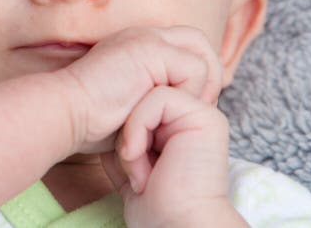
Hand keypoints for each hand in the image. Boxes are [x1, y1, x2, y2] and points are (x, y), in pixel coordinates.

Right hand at [54, 25, 223, 154]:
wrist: (66, 112)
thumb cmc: (88, 120)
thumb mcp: (128, 104)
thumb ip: (150, 98)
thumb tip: (174, 112)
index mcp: (134, 45)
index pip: (182, 46)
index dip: (195, 74)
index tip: (191, 106)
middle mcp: (142, 35)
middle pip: (197, 40)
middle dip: (208, 73)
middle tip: (202, 105)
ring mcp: (146, 38)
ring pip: (200, 52)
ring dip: (200, 85)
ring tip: (187, 109)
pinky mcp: (151, 49)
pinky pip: (193, 67)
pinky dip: (190, 92)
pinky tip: (170, 109)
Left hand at [100, 86, 245, 227]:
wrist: (178, 226)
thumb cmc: (157, 208)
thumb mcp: (132, 167)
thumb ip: (126, 144)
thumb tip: (106, 123)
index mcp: (180, 131)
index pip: (139, 108)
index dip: (126, 133)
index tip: (130, 168)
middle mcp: (193, 119)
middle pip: (141, 101)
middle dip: (127, 134)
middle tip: (134, 171)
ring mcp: (202, 115)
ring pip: (147, 96)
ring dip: (132, 134)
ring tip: (138, 169)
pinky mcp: (204, 116)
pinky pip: (157, 98)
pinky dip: (138, 126)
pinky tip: (138, 156)